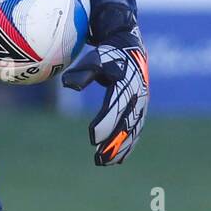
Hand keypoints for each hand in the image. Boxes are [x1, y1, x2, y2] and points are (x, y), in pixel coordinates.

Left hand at [61, 41, 149, 165]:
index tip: (92, 137)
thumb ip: (83, 72)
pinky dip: (128, 145)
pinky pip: (136, 131)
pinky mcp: (141, 110)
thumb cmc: (108, 55)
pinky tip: (118, 160)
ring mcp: (141, 105)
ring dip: (120, 148)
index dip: (104, 123)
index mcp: (126, 84)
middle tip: (98, 158)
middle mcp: (137, 96)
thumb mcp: (95, 59)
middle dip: (113, 142)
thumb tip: (69, 85)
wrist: (130, 48)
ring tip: (105, 163)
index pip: (115, 107)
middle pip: (126, 124)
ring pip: (132, 131)